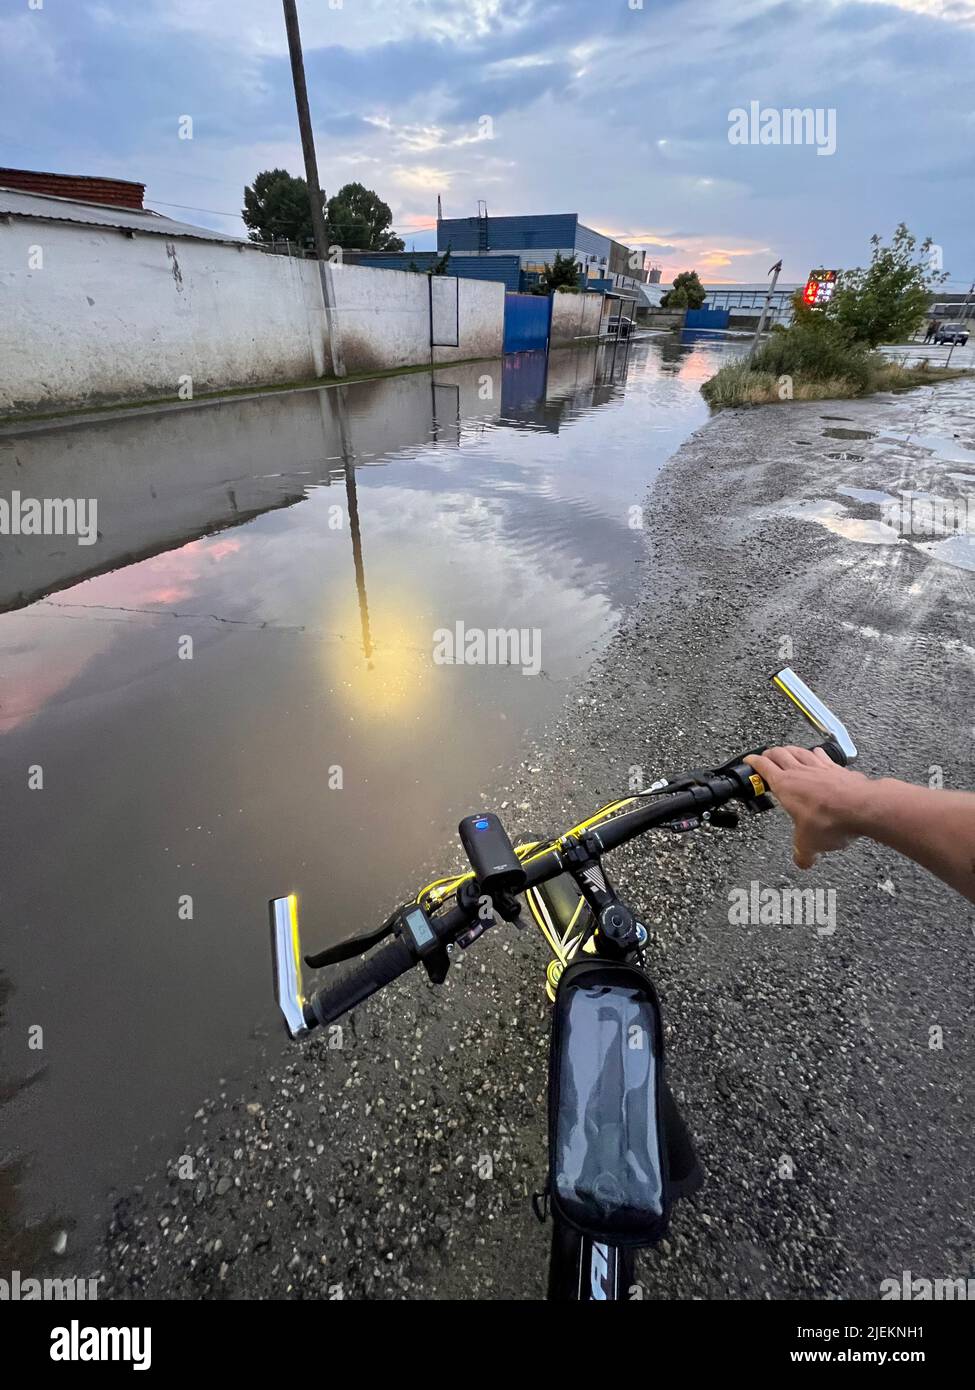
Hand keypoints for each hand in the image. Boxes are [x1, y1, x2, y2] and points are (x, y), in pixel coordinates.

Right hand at [744, 746, 873, 868]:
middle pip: (779, 753)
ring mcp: (819, 767)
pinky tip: (817, 753)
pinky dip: (816, 752)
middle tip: (766, 756)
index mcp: (784, 785)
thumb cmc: (830, 819)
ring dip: (790, 749)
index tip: (749, 760)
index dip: (753, 761)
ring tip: (787, 750)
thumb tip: (802, 861)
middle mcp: (800, 771)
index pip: (763, 766)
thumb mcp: (809, 843)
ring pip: (799, 750)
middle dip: (770, 753)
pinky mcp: (837, 768)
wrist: (861, 807)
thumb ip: (803, 854)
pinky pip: (822, 755)